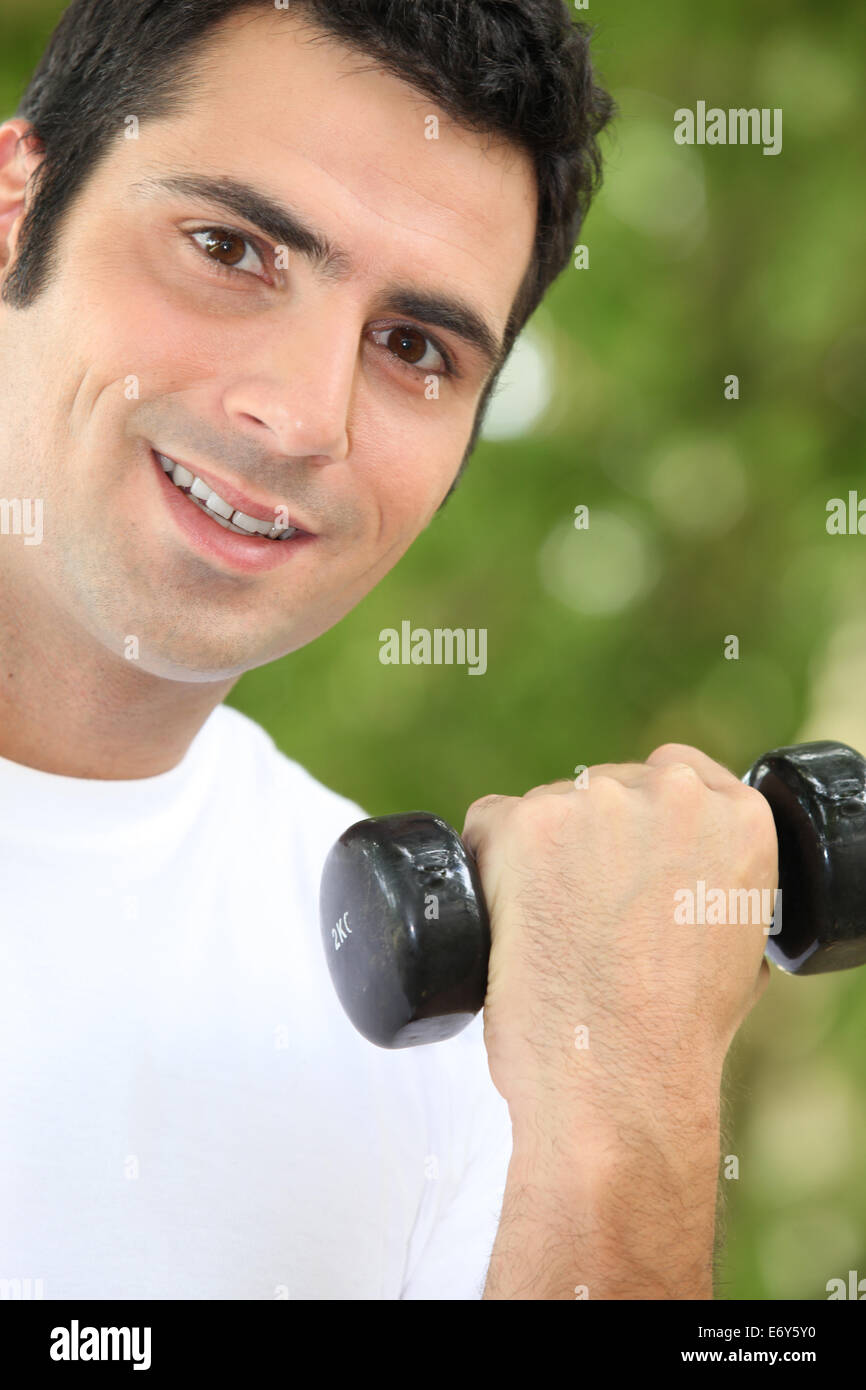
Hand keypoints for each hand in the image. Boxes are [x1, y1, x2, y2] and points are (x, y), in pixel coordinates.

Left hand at [462, 742, 776, 1146]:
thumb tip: (677, 873)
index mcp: (741, 816)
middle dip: (587, 839)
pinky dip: (486, 868)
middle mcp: (673, 792)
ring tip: (547, 932)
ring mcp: (596, 802)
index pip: (676, 774)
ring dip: (536, 854)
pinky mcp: (525, 823)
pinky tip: (505, 923)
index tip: (622, 858)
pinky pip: (489, 824)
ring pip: (546, 808)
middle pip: (605, 788)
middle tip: (578, 912)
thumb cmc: (676, 1037)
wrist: (620, 1080)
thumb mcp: (740, 948)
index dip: (641, 817)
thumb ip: (716, 884)